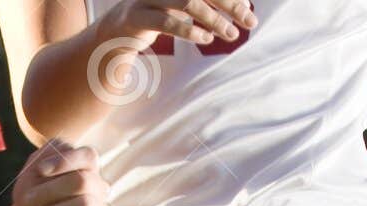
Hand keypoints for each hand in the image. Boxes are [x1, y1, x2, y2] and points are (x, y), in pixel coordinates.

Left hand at [12, 140, 107, 205]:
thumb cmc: (30, 200)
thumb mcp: (31, 173)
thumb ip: (46, 155)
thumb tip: (67, 150)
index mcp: (85, 167)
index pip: (88, 156)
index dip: (65, 161)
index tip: (40, 170)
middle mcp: (97, 186)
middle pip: (82, 181)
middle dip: (51, 190)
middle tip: (29, 199)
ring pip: (84, 204)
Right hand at [97, 0, 256, 49]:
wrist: (118, 30)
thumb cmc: (159, 14)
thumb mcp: (186, 6)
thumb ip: (210, 4)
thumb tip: (245, 6)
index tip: (248, 10)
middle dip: (230, 5)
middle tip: (248, 22)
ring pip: (188, 2)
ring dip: (213, 19)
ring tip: (230, 35)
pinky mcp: (138, 17)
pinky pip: (166, 22)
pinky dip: (189, 30)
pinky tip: (206, 39)